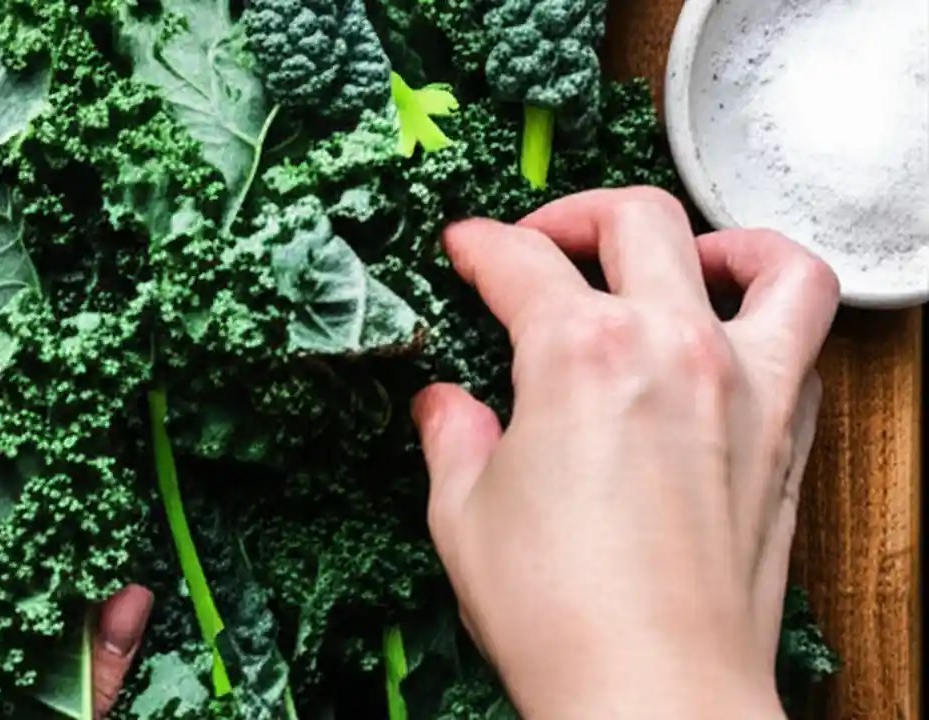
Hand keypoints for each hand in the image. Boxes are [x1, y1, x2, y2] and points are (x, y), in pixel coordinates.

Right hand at [413, 188, 838, 718]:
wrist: (653, 694)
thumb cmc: (557, 613)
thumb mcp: (463, 513)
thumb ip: (452, 437)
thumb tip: (443, 405)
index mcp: (580, 351)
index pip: (521, 261)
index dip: (479, 244)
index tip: (465, 247)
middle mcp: (673, 345)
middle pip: (637, 219)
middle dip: (574, 213)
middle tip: (541, 242)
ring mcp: (747, 385)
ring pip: (768, 260)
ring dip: (718, 240)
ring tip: (680, 259)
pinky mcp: (787, 436)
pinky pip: (805, 341)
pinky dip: (770, 320)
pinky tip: (723, 346)